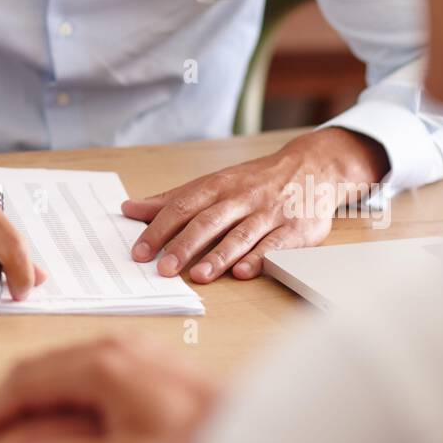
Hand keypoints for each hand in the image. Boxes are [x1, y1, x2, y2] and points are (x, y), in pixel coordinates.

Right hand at [0, 335, 217, 442]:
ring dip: (32, 394)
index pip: (25, 380)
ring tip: (17, 431)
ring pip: (60, 363)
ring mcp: (128, 346)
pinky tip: (61, 416)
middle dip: (6, 402)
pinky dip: (59, 387)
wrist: (250, 428)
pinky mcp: (142, 356)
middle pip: (38, 366)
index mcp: (100, 366)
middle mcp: (110, 346)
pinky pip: (84, 365)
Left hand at [123, 126, 388, 283]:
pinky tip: (245, 272)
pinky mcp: (294, 228)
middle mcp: (241, 198)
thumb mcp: (213, 183)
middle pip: (208, 221)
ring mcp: (268, 213)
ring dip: (219, 256)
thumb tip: (130, 208)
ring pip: (240, 234)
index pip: (182, 206)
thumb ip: (173, 198)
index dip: (159, 228)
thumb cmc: (255, 180)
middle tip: (163, 268)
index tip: (139, 251)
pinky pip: (275, 244)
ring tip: (200, 276)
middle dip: (184, 245)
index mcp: (217, 186)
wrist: (312, 166)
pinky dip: (260, 258)